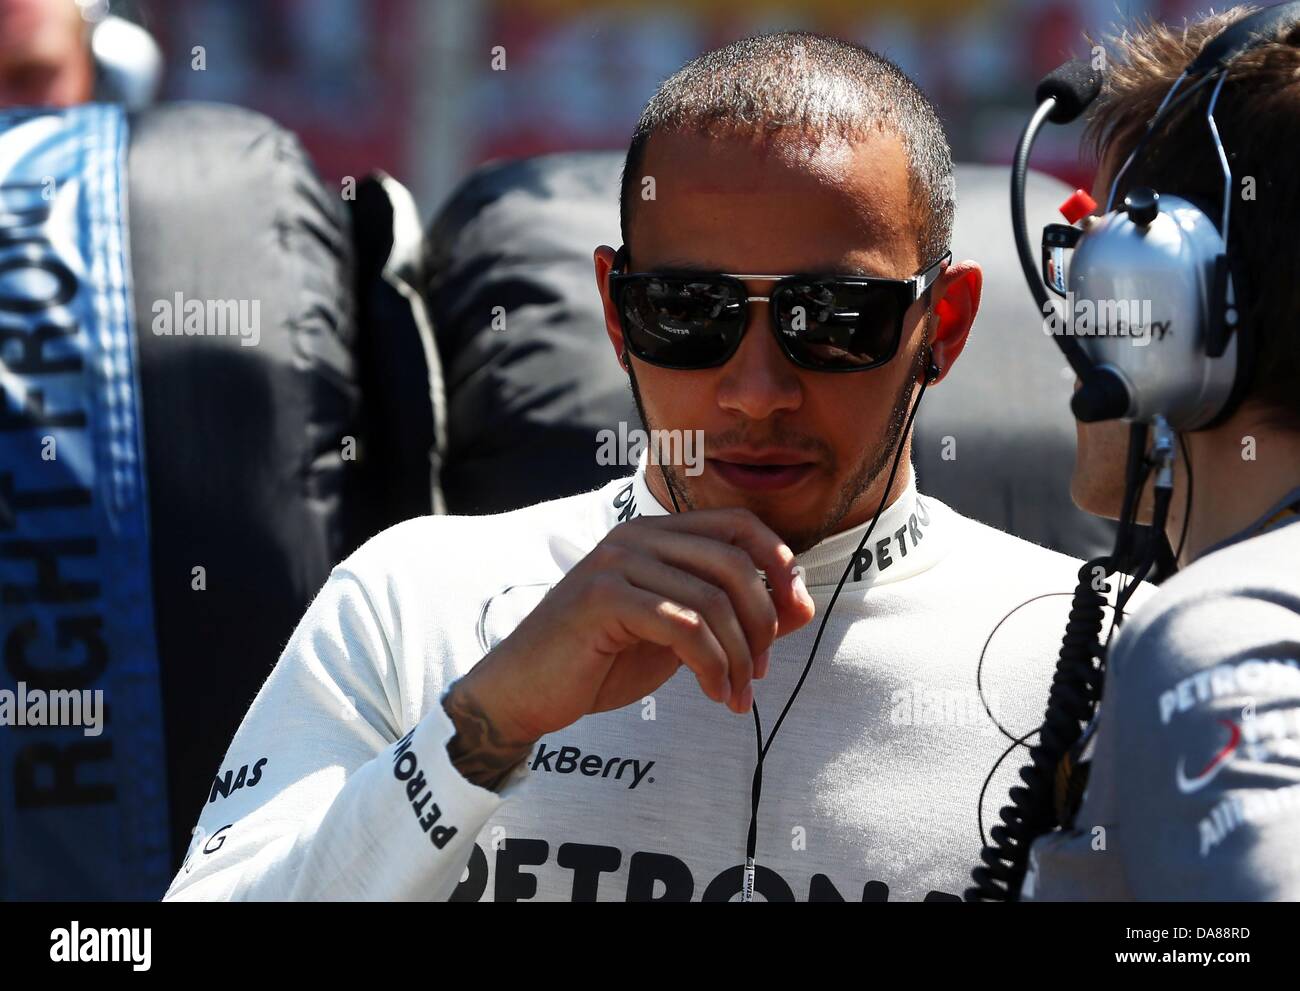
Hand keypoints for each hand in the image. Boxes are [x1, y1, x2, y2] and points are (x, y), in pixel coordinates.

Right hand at [442, 508, 815, 787]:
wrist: (526, 691)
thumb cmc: (601, 660)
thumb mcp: (678, 634)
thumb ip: (729, 614)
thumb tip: (801, 606)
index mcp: (656, 533)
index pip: (738, 524)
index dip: (779, 562)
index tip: (797, 613)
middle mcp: (637, 536)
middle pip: (732, 562)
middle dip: (763, 621)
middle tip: (762, 671)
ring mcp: (616, 563)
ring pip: (711, 600)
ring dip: (739, 656)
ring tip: (737, 693)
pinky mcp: (602, 599)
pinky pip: (683, 627)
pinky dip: (711, 666)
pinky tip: (714, 692)